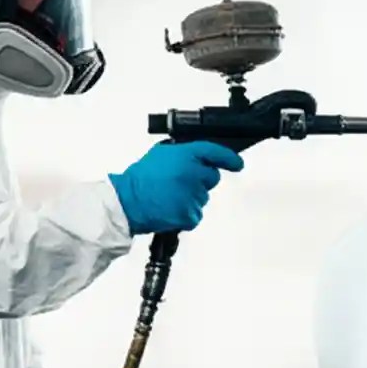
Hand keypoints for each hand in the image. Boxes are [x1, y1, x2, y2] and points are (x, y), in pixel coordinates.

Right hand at [107, 140, 243, 234]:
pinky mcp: (191, 215)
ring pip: (203, 197)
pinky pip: (196, 213)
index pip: (216, 153)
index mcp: (187, 155)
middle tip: (181, 183)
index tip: (238, 164)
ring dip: (191, 197)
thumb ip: (183, 154)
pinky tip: (171, 208)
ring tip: (170, 196)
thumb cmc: (141, 179)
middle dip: (201, 180)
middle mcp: (194, 174)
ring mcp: (194, 196)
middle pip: (212, 178)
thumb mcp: (161, 154)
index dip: (230, 159)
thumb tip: (196, 158)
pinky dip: (186, 213)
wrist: (129, 202)